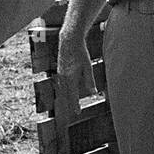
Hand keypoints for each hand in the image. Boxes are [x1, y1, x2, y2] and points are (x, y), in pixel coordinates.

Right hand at [54, 36, 95, 153]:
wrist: (69, 40)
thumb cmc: (80, 52)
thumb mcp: (87, 66)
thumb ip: (89, 80)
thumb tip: (93, 93)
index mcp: (69, 78)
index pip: (72, 95)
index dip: (75, 105)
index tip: (78, 113)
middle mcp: (63, 77)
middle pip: (66, 94)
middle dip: (71, 103)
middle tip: (76, 112)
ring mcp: (60, 74)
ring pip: (64, 89)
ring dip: (68, 97)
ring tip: (73, 104)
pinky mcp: (60, 70)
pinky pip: (62, 83)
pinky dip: (66, 89)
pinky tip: (68, 91)